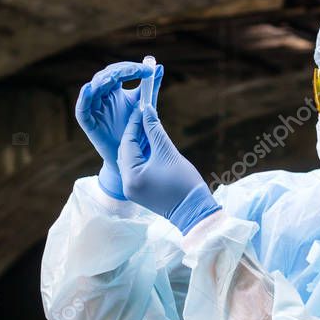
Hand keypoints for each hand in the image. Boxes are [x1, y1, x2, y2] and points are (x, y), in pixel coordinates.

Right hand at [75, 61, 161, 198]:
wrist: (132, 156)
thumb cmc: (137, 130)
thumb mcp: (146, 106)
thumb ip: (151, 87)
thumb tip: (160, 67)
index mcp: (114, 90)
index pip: (119, 72)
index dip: (132, 68)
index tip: (148, 70)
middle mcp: (102, 97)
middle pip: (105, 76)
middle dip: (120, 71)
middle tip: (136, 71)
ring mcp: (94, 109)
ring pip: (93, 89)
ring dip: (104, 80)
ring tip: (116, 76)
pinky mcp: (88, 123)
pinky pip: (82, 110)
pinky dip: (84, 98)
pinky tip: (90, 88)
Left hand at [118, 105, 220, 233]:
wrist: (194, 211)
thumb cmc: (184, 183)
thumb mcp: (168, 153)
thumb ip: (155, 130)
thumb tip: (147, 111)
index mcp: (131, 176)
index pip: (127, 143)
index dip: (134, 124)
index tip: (141, 108)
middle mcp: (126, 185)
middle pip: (125, 151)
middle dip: (134, 133)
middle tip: (143, 116)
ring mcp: (131, 190)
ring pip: (129, 160)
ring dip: (137, 144)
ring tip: (147, 128)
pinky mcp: (138, 192)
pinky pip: (134, 169)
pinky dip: (140, 156)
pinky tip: (149, 145)